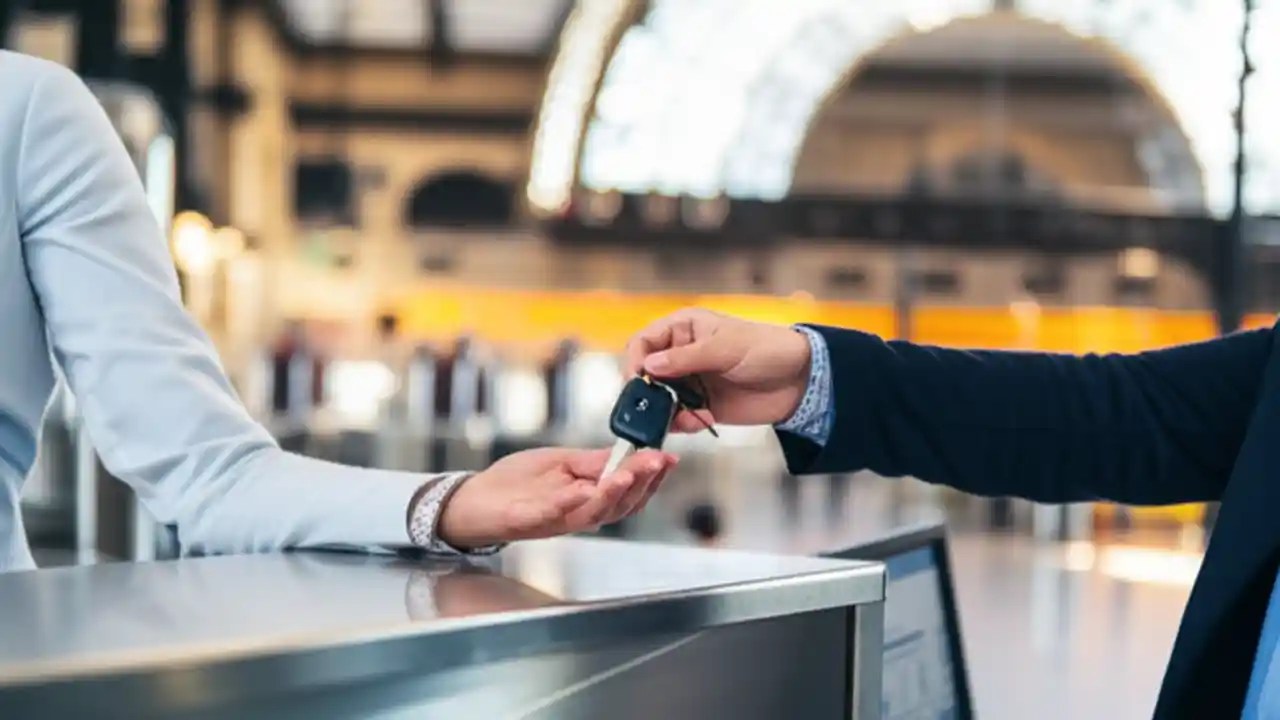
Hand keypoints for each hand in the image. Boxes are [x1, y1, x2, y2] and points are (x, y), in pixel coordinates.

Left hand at [438, 447, 676, 548]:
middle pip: (620, 506)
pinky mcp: (528, 520)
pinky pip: (552, 513)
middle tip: (656, 462)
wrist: (472, 500)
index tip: (667, 458)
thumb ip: (593, 462)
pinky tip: (583, 490)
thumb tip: (629, 451)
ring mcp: (554, 519)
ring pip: (594, 513)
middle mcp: (577, 513)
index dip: (651, 477)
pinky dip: (569, 503)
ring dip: (613, 493)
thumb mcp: (561, 462)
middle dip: (641, 483)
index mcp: (587, 498)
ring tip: (628, 473)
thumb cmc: (514, 483)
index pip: (629, 492)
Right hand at [623, 307, 811, 430]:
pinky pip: (680, 418)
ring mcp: (690, 382)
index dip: (635, 360)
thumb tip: (648, 366)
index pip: (643, 341)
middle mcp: (681, 355)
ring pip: (660, 400)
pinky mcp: (702, 406)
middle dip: (647, 392)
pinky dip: (684, 423)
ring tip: (683, 419)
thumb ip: (686, 358)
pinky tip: (702, 421)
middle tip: (653, 408)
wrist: (799, 380)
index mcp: (683, 329)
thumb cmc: (765, 349)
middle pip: (646, 374)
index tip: (638, 380)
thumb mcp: (725, 348)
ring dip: (666, 411)